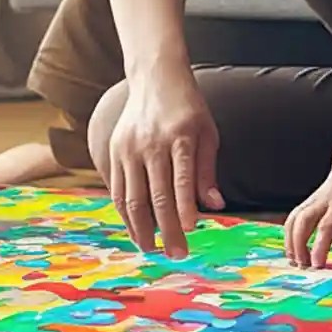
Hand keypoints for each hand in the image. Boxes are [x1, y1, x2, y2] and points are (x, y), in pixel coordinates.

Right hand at [107, 67, 223, 259]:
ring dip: (140, 228)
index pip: (182, 181)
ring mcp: (129, 147)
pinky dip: (125, 213)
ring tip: (151, 249)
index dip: (185, 209)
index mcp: (180, 137)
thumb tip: (216, 206)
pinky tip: (135, 229)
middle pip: (156, 196)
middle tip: (176, 254)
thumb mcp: (207, 133)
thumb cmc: (188, 108)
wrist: (155, 77)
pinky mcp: (114, 150)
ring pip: (131, 198)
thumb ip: (208, 171)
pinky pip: (117, 189)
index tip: (191, 233)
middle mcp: (151, 144)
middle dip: (166, 230)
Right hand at [284, 170, 331, 268]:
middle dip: (299, 245)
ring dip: (291, 241)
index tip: (317, 265)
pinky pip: (293, 218)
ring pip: (294, 219)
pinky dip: (290, 234)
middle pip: (303, 222)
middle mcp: (323, 203)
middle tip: (303, 266)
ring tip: (295, 261)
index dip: (320, 246)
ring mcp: (312, 201)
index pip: (326, 227)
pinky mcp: (307, 202)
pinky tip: (293, 249)